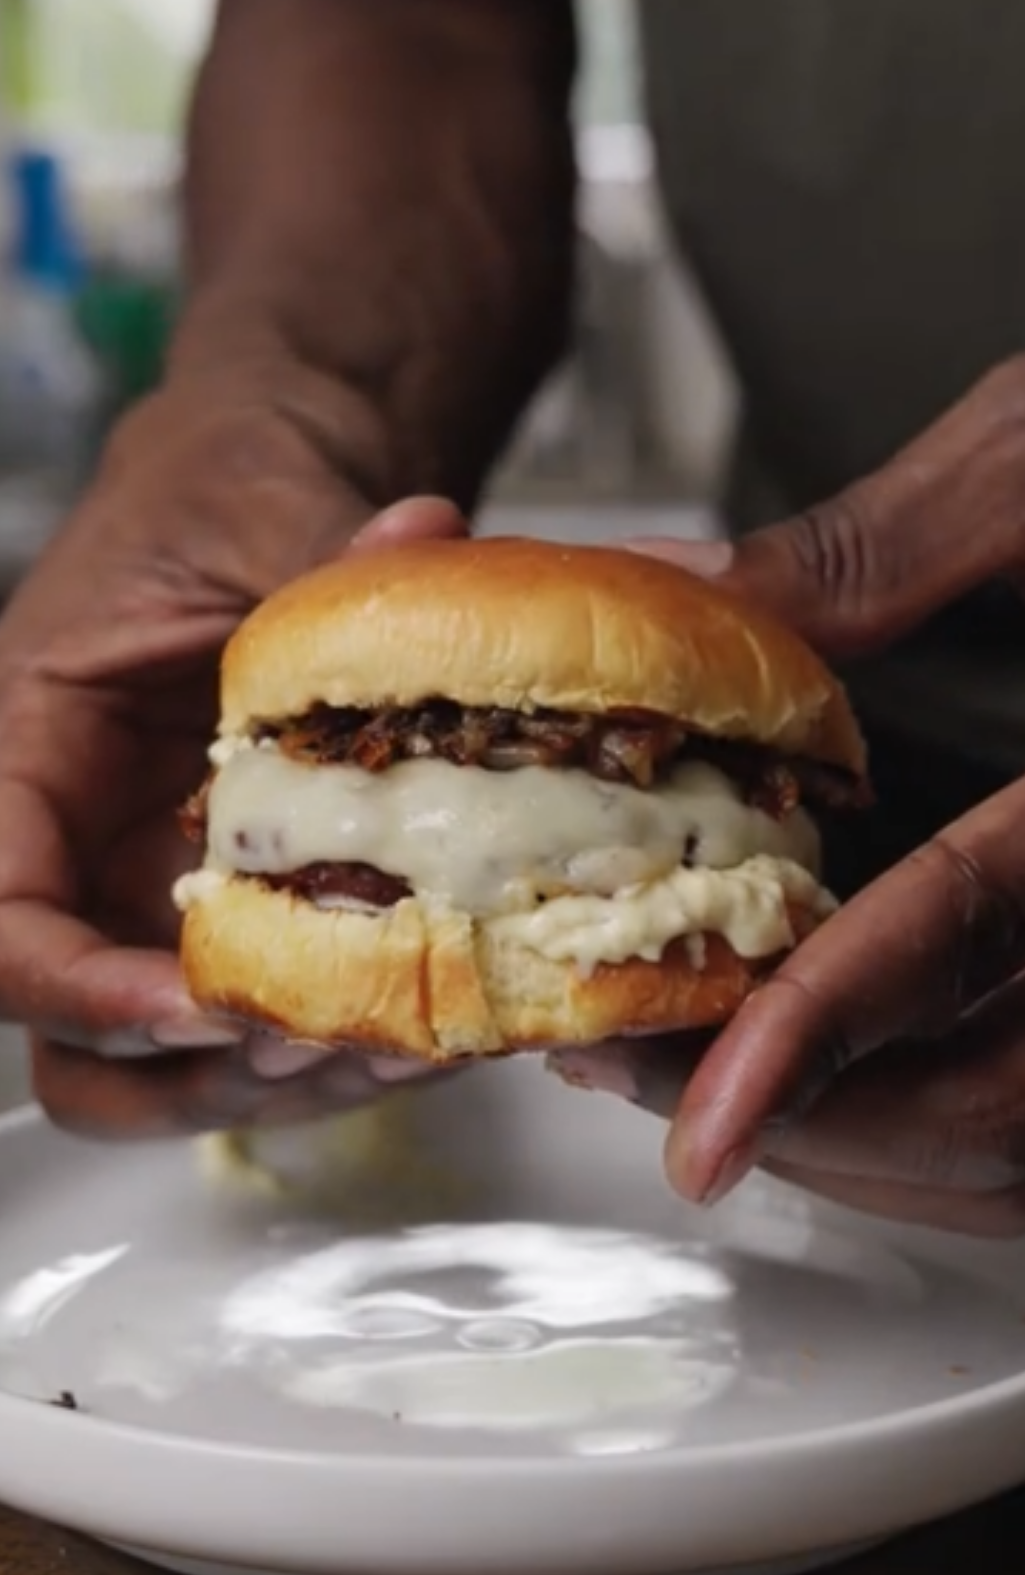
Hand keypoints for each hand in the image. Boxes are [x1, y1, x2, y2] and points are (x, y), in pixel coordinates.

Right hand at [0, 376, 465, 1135]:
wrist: (268, 488)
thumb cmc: (226, 486)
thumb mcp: (262, 508)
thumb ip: (323, 551)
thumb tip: (424, 534)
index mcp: (30, 756)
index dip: (84, 990)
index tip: (202, 1002)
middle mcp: (82, 857)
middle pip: (75, 1046)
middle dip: (194, 1077)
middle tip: (323, 1048)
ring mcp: (156, 903)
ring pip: (168, 1072)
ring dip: (279, 1088)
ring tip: (401, 1046)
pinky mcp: (240, 921)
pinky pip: (265, 1032)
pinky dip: (338, 1053)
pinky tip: (433, 1021)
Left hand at [561, 352, 1024, 1234]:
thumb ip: (872, 545)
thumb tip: (680, 606)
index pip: (980, 922)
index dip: (822, 1027)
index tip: (698, 1106)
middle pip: (996, 1100)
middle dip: (795, 1117)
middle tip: (625, 1066)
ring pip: (1022, 1154)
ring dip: (840, 1148)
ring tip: (681, 1072)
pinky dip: (909, 1134)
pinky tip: (806, 1070)